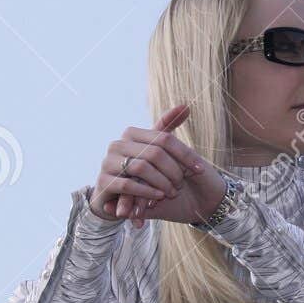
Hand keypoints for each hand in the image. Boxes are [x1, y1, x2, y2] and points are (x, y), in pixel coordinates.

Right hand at [88, 106, 227, 227]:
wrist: (114, 196)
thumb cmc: (139, 170)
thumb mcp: (154, 148)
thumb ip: (167, 126)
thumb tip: (187, 105)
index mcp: (131, 133)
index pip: (165, 138)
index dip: (185, 154)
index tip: (200, 169)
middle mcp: (117, 144)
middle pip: (155, 153)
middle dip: (173, 171)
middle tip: (182, 185)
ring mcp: (108, 162)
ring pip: (141, 168)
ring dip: (161, 182)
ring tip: (172, 192)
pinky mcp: (103, 182)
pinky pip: (128, 185)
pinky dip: (146, 192)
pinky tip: (158, 197)